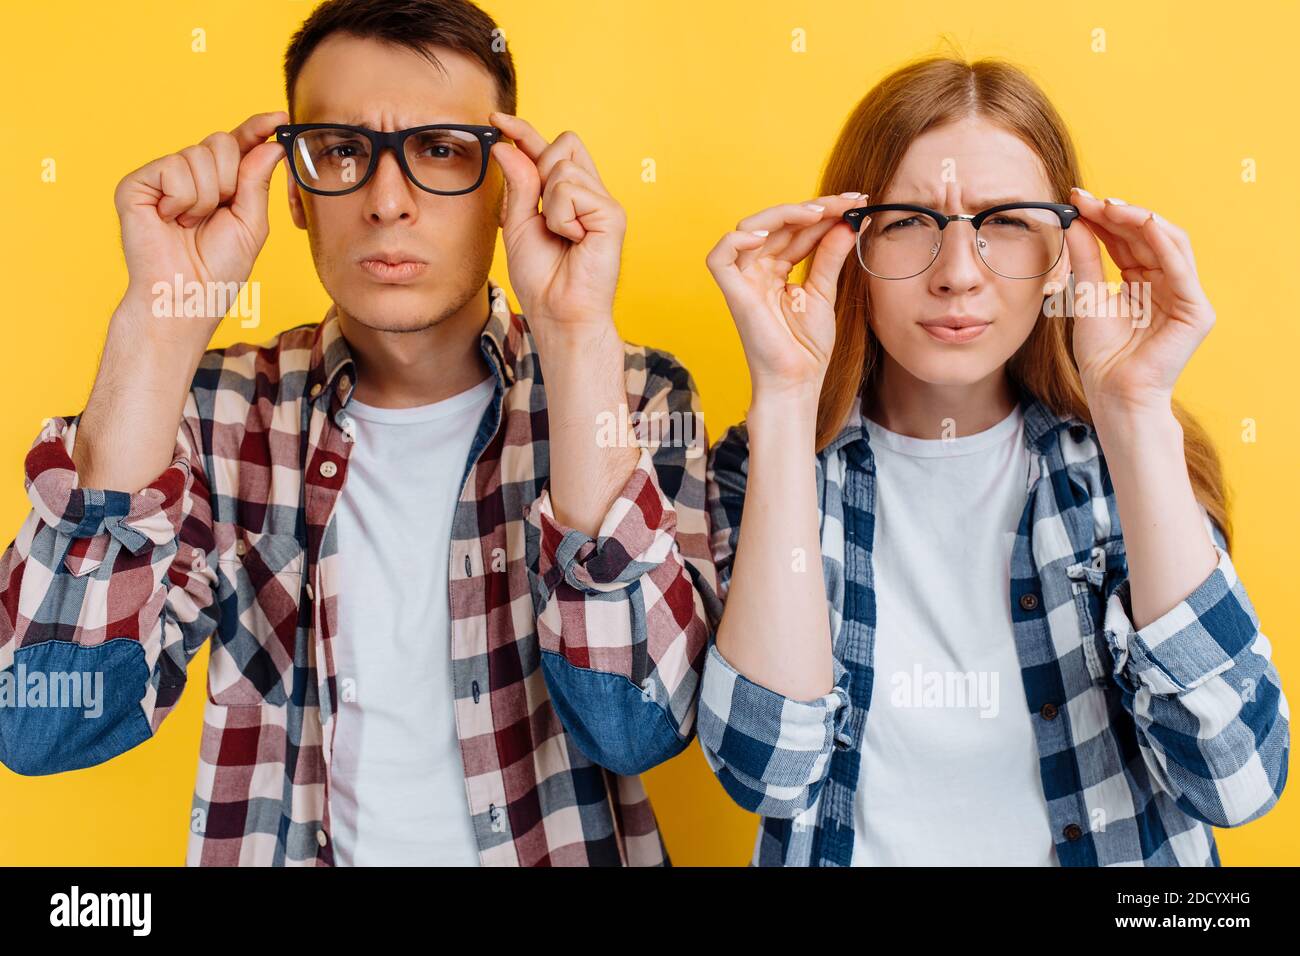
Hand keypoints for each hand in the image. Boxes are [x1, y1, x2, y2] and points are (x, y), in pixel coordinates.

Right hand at [113, 111, 286, 334]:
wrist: (187, 295)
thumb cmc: (218, 269)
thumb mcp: (251, 224)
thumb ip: (257, 182)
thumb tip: (271, 143)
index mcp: (219, 184)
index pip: (238, 145)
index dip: (257, 129)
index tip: (279, 118)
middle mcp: (189, 175)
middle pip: (220, 141)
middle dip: (229, 179)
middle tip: (215, 212)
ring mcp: (162, 177)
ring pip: (198, 154)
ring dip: (205, 196)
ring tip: (190, 223)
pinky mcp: (137, 183)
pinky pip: (172, 167)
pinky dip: (181, 198)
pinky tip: (170, 219)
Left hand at [488, 113, 624, 342]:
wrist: (559, 312)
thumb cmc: (542, 277)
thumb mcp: (518, 224)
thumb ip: (518, 184)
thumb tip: (507, 146)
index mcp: (568, 194)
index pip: (548, 148)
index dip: (523, 131)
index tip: (496, 119)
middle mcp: (589, 192)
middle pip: (564, 143)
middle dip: (541, 169)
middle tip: (543, 213)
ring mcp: (603, 201)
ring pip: (563, 168)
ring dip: (550, 205)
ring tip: (563, 236)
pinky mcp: (612, 214)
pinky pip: (572, 191)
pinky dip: (562, 217)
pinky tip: (574, 239)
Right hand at [704, 193, 861, 403]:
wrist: (798, 382)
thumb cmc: (807, 348)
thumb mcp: (824, 292)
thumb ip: (832, 256)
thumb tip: (849, 221)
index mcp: (775, 271)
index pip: (796, 230)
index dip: (825, 213)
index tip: (858, 202)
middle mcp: (756, 271)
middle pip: (777, 224)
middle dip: (814, 208)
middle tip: (848, 201)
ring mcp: (742, 281)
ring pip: (750, 229)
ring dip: (786, 214)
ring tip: (820, 212)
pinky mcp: (733, 294)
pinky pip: (720, 257)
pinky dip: (738, 240)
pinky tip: (770, 234)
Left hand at [1066, 188, 1215, 418]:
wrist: (1113, 394)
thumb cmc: (1102, 355)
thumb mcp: (1087, 297)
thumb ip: (1086, 259)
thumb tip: (1077, 221)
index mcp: (1144, 282)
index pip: (1128, 241)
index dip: (1105, 219)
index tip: (1077, 200)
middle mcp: (1168, 285)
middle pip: (1149, 237)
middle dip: (1119, 214)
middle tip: (1089, 199)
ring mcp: (1185, 297)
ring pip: (1170, 243)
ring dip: (1140, 220)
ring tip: (1110, 206)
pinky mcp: (1196, 311)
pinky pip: (1181, 268)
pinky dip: (1162, 242)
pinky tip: (1141, 223)